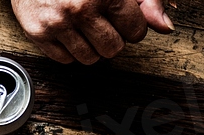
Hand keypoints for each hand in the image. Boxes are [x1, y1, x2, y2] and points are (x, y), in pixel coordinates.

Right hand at [10, 0, 173, 64]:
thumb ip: (147, 0)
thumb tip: (165, 27)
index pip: (135, 31)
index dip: (132, 25)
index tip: (121, 16)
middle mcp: (80, 7)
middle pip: (112, 49)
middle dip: (112, 38)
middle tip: (102, 22)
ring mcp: (57, 22)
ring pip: (89, 59)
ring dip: (91, 47)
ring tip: (85, 27)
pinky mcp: (38, 32)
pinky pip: (65, 60)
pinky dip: (70, 50)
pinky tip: (69, 31)